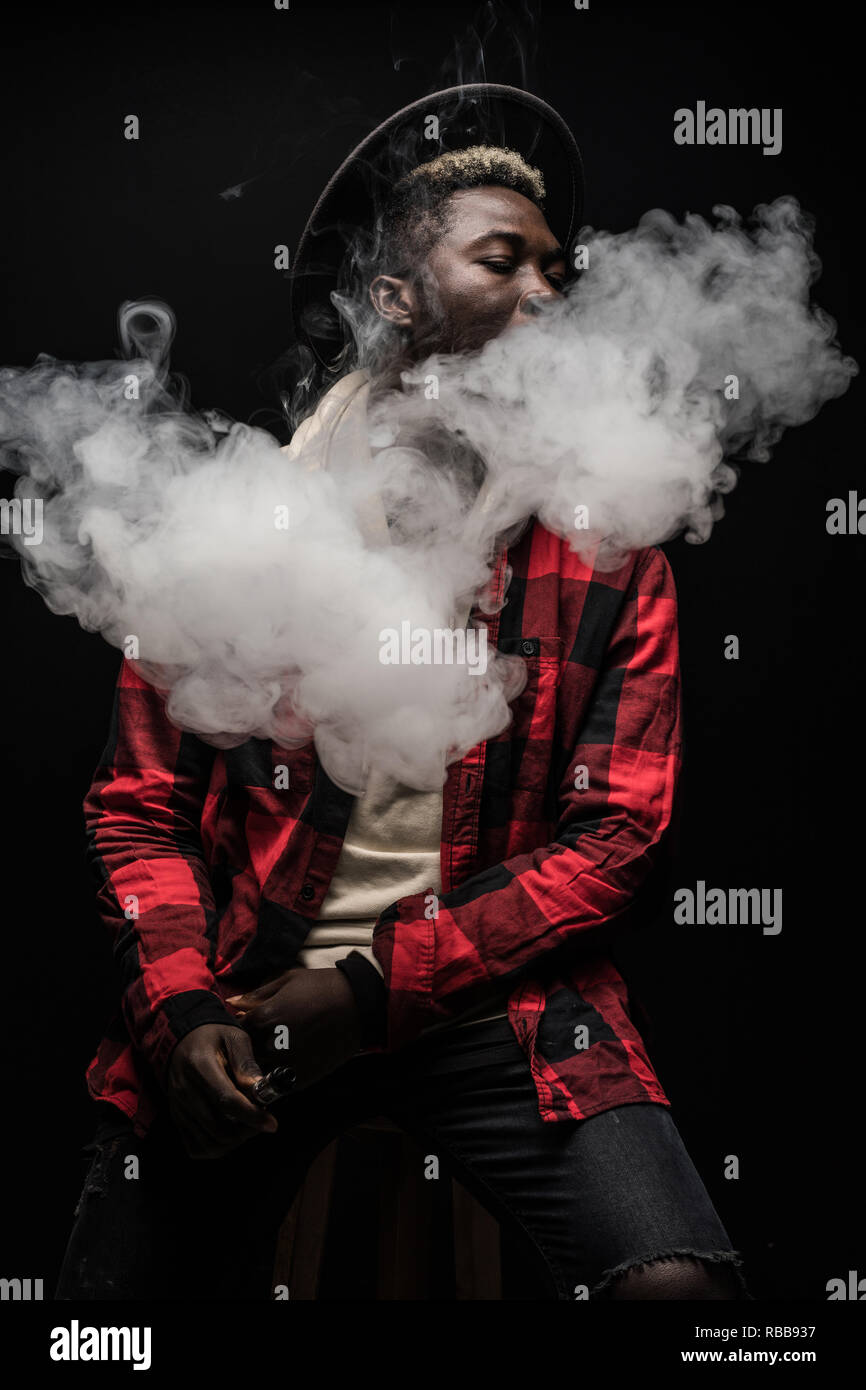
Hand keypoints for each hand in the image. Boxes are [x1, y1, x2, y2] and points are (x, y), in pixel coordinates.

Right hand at [165, 1023, 277, 1160]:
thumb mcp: (234, 1037)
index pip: (226, 1100)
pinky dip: (216, 1147)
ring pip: (210, 1143)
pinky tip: (229, 1131)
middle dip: (246, 1130)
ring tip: (246, 1124)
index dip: (252, 1115)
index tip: (272, 1123)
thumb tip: (259, 1089)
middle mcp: (185, 1091)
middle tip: (261, 1119)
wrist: (182, 1038)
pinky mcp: (177, 1118)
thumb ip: (247, 1063)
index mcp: (200, 1066)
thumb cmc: (213, 1037)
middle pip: (219, 1127)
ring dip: (234, 1141)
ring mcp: (179, 1107)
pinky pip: (196, 1147)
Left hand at [227, 967, 361, 1090]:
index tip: (246, 1029)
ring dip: (260, 1067)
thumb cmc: (323, 987)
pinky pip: (279, 1085)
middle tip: (256, 1045)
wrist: (360, 1005)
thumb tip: (233, 1002)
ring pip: (259, 1072)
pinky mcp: (302, 1078)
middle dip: (247, 1050)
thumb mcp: (288, 980)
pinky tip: (288, 1065)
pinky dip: (278, 1078)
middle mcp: (271, 1043)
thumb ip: (258, 994)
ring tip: (273, 1056)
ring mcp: (286, 1063)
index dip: (238, 1030)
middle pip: (245, 1054)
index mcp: (264, 1016)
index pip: (236, 1031)